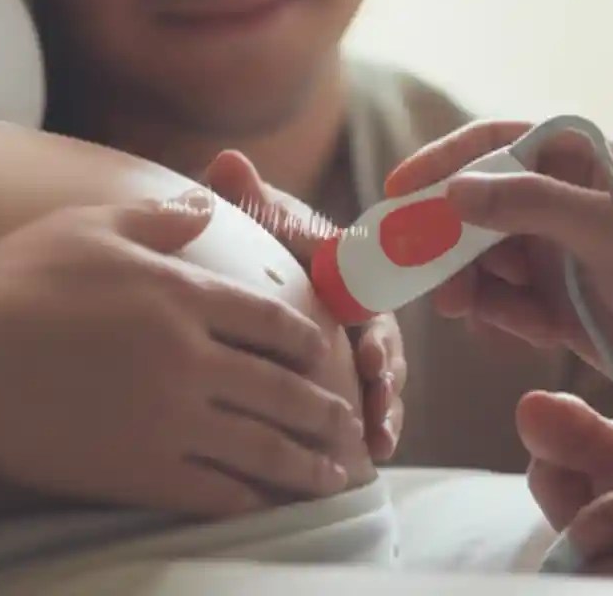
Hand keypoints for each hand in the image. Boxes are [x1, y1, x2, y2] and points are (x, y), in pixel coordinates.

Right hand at [0, 190, 365, 517]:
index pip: (270, 321)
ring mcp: (168, 419)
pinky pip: (214, 491)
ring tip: (335, 478)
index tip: (329, 353)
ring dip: (308, 465)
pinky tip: (267, 504)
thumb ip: (157, 217)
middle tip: (354, 427)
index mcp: (182, 295)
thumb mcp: (87, 227)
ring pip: (263, 448)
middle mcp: (190, 358)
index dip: (310, 341)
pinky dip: (250, 500)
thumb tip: (208, 203)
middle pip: (283, 389)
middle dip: (327, 411)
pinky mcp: (138, 471)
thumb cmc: (11, 284)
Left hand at [205, 150, 406, 460]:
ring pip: (382, 371)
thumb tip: (227, 160)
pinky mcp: (348, 365)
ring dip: (386, 404)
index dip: (370, 321)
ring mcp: (355, 333)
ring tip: (378, 437)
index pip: (368, 287)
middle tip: (378, 397)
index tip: (365, 350)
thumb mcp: (249, 214)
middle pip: (383, 335)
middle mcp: (357, 296)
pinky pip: (370, 395)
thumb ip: (245, 195)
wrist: (241, 253)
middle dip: (385, 370)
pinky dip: (377, 421)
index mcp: (341, 259)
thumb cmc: (251, 231)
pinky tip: (372, 452)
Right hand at [383, 120, 612, 407]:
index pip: (499, 143)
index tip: (400, 190)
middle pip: (478, 206)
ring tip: (464, 310)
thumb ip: (532, 206)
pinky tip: (525, 332)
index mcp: (585, 162)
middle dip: (446, 239)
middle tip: (421, 273)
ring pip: (484, 259)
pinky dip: (502, 315)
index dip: (446, 160)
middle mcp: (564, 202)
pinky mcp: (558, 303)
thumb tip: (455, 191)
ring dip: (467, 283)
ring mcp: (559, 254)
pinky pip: (506, 302)